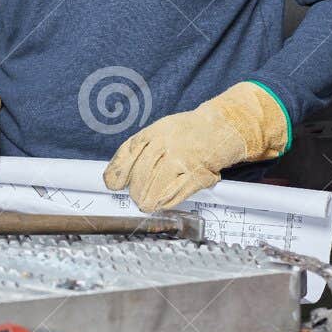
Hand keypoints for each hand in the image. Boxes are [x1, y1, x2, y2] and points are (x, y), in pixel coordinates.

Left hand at [103, 82, 288, 211]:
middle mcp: (165, 146)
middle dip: (136, 193)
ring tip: (148, 202)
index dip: (116, 174)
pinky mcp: (196, 176)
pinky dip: (166, 203)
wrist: (220, 128)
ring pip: (153, 191)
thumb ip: (136, 150)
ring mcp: (181, 161)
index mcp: (152, 134)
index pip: (126, 157)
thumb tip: (114, 179)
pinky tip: (163, 200)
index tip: (112, 185)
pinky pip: (173, 197)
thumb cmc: (184, 133)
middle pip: (139, 179)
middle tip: (137, 196)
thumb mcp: (157, 131)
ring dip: (148, 201)